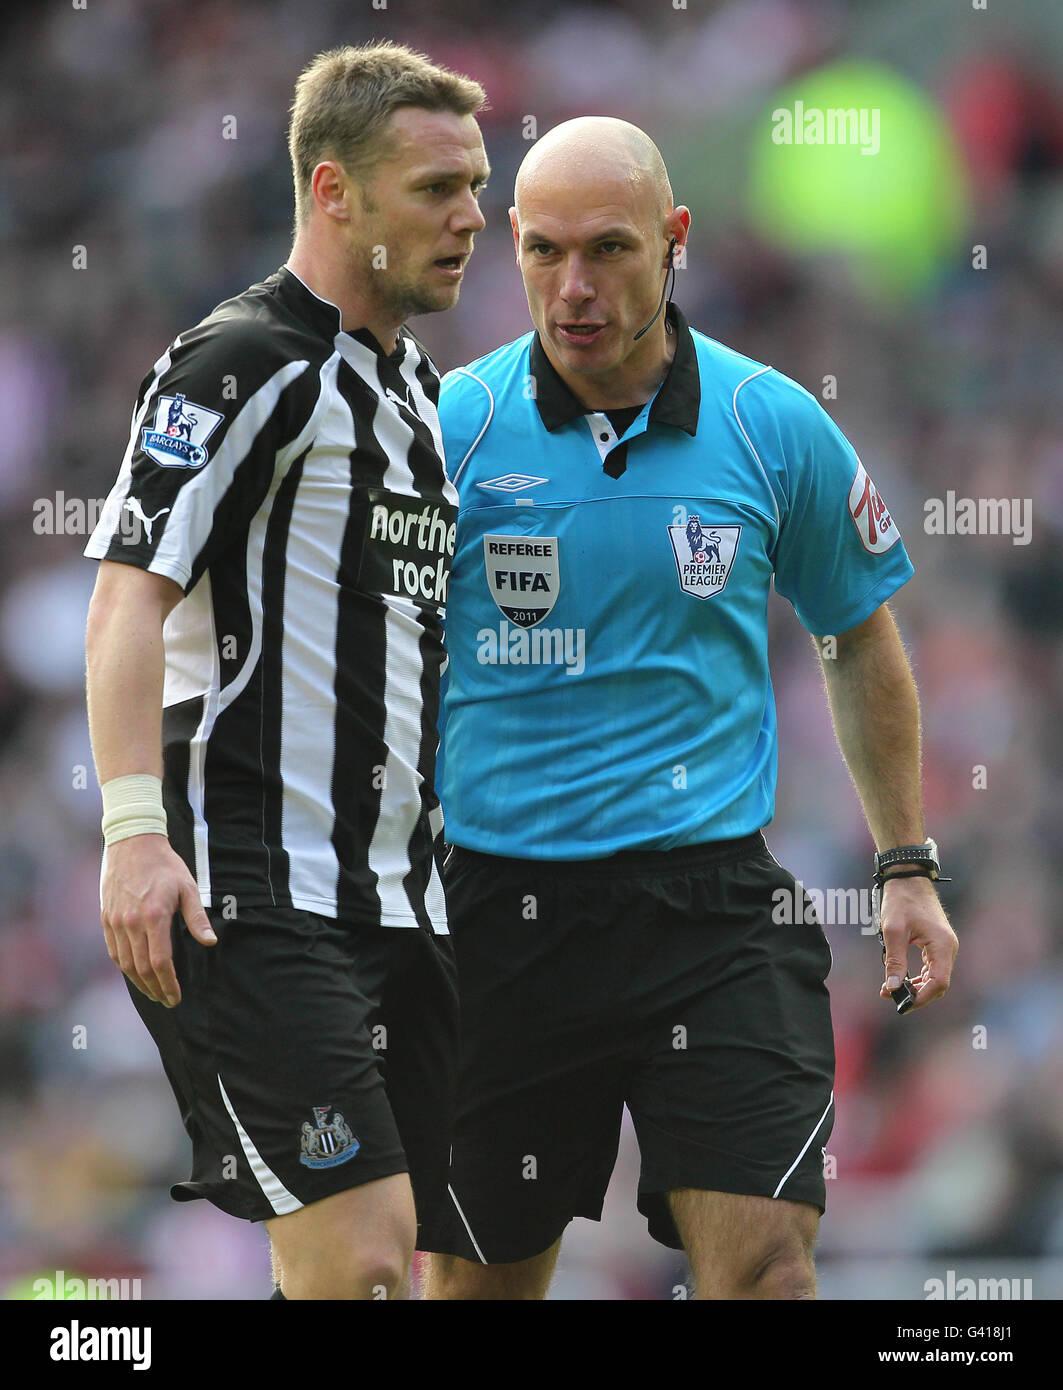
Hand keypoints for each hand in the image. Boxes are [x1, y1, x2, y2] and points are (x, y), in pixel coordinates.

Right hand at [101, 834, 216, 1006]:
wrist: (133, 843)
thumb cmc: (165, 865)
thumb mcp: (188, 887)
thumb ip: (197, 918)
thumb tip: (210, 942)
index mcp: (154, 916)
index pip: (160, 962)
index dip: (168, 983)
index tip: (175, 997)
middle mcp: (131, 923)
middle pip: (141, 968)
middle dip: (155, 989)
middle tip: (167, 1001)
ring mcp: (115, 921)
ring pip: (125, 963)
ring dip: (139, 983)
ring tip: (153, 993)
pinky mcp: (106, 918)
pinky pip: (114, 951)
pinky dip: (124, 967)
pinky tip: (135, 974)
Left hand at [878, 875, 956, 1011]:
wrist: (908, 878)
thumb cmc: (901, 901)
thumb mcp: (893, 932)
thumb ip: (894, 961)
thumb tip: (892, 988)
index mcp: (942, 945)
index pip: (939, 982)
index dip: (922, 997)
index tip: (902, 1004)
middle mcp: (948, 948)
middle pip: (939, 983)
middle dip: (917, 995)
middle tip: (893, 999)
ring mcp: (944, 946)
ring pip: (935, 977)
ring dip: (916, 987)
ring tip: (892, 990)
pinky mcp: (937, 944)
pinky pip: (932, 967)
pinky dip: (918, 977)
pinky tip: (901, 980)